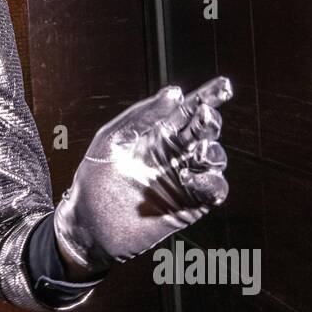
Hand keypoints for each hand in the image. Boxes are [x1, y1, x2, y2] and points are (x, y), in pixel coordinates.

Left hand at [53, 77, 232, 277]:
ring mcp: (184, 178)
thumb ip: (142, 116)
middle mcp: (175, 153)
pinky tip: (190, 177)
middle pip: (206, 131)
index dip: (208, 96)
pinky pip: (213, 190)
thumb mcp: (112, 139)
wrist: (88, 225)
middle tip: (205, 116)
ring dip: (213, 152)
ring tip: (199, 151)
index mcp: (158, 132)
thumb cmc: (94, 178)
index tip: (224, 86)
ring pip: (215, 159)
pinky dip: (210, 182)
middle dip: (211, 121)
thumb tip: (176, 92)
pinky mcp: (190, 204)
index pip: (188, 109)